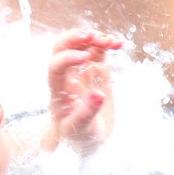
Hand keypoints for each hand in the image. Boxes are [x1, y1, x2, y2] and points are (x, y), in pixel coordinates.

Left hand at [43, 30, 120, 153]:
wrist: (87, 139)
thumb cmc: (79, 136)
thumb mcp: (81, 130)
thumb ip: (86, 113)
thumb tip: (97, 96)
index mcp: (58, 91)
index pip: (55, 67)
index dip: (67, 58)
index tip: (84, 57)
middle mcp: (67, 76)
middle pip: (62, 47)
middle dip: (75, 38)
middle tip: (92, 36)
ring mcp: (81, 71)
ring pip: (82, 45)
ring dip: (94, 38)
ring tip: (112, 42)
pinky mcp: (95, 70)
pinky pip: (98, 51)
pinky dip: (107, 44)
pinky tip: (118, 43)